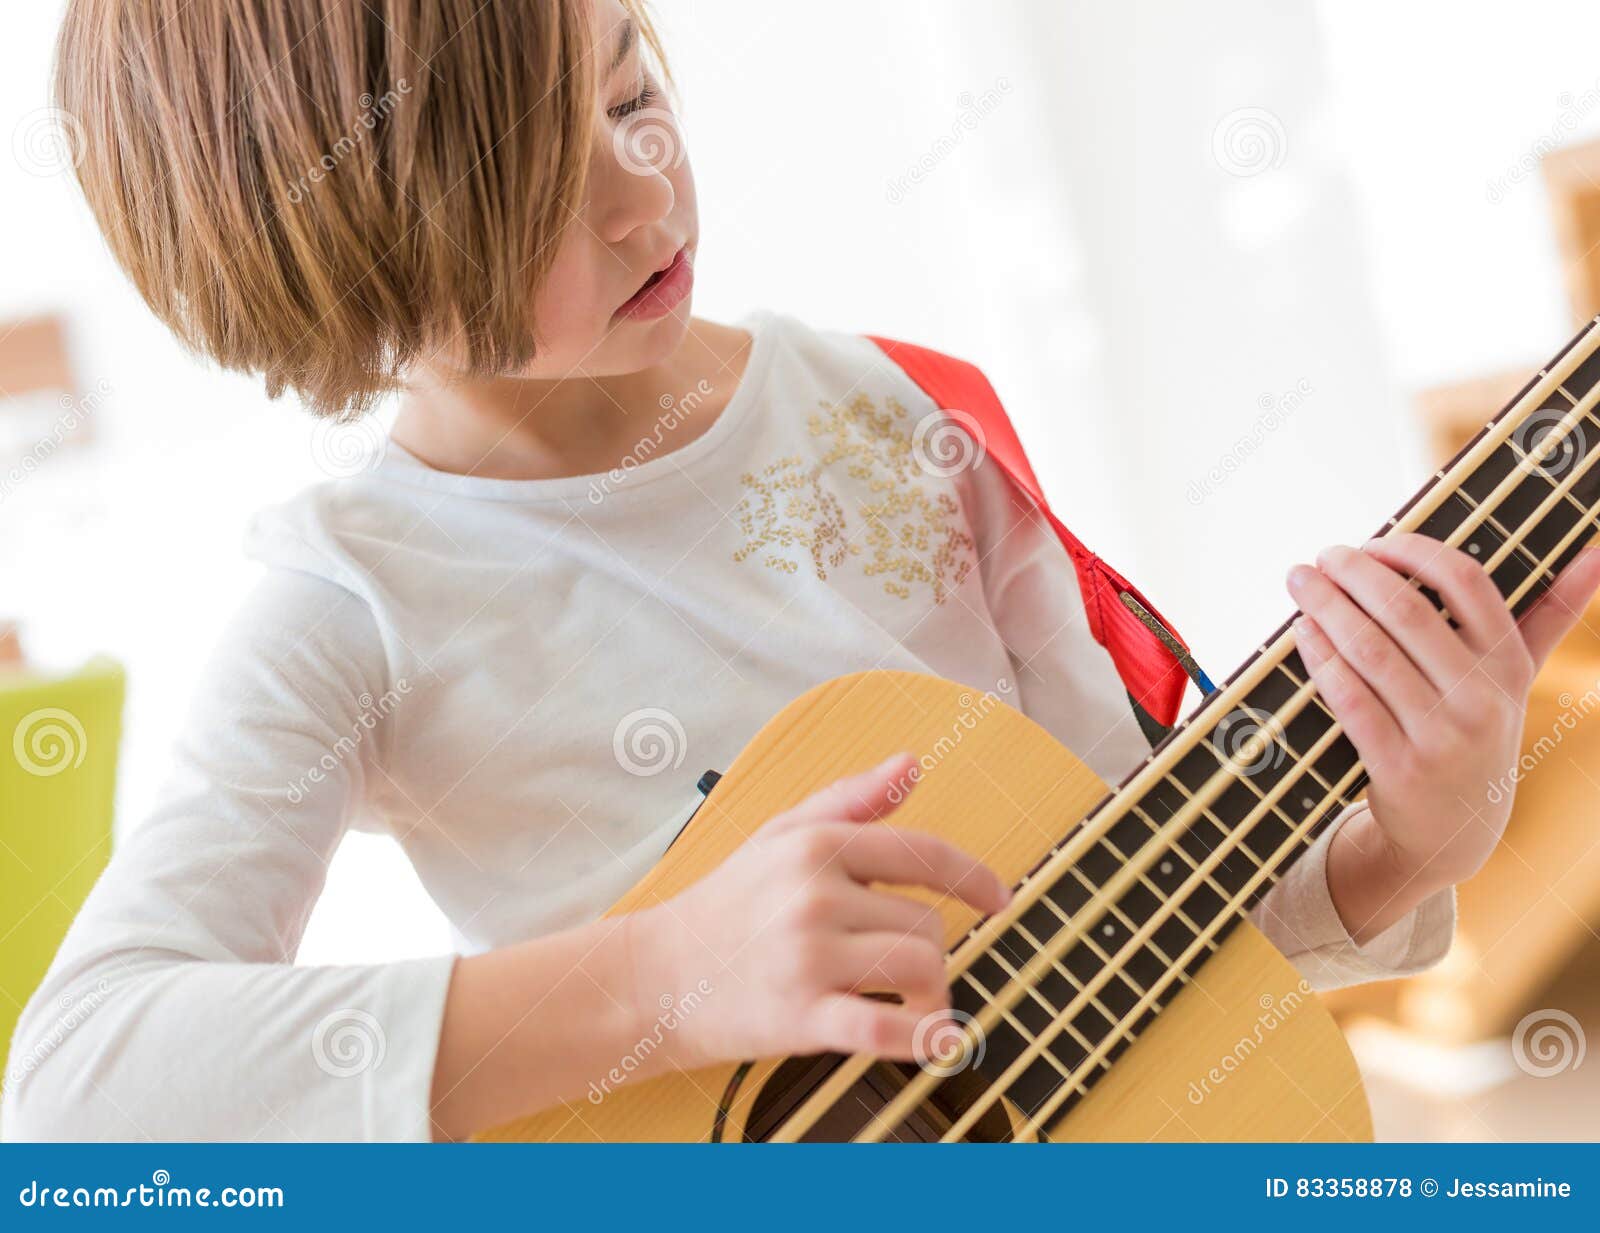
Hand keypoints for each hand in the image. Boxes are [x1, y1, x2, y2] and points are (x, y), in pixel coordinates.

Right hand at [623, 753, 1009, 1068]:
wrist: (654, 977)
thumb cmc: (725, 905)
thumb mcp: (780, 835)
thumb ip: (851, 799)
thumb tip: (911, 764)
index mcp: (816, 845)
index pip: (922, 853)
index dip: (974, 877)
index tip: (998, 899)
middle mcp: (814, 895)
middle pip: (927, 924)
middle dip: (931, 950)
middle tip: (905, 969)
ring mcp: (807, 956)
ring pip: (920, 969)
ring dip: (933, 997)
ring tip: (914, 1007)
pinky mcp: (800, 1015)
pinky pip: (886, 1028)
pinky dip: (924, 1040)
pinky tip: (937, 1044)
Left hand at [1286, 533, 1599, 940]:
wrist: (1454, 831)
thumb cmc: (1477, 729)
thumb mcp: (1518, 677)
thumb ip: (1552, 612)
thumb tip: (1598, 552)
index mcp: (1509, 664)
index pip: (1465, 580)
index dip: (1412, 550)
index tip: (1371, 541)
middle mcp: (1481, 698)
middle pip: (1406, 611)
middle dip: (1354, 574)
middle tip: (1320, 555)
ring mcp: (1440, 736)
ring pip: (1369, 652)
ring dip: (1326, 607)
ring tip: (1300, 583)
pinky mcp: (1397, 766)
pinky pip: (1348, 699)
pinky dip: (1320, 658)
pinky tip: (1302, 633)